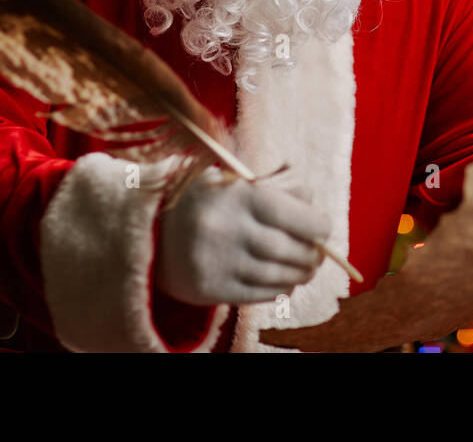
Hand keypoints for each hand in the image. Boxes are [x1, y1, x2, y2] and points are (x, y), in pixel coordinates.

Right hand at [156, 167, 329, 306]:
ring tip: (306, 268)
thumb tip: (313, 207)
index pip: (296, 216)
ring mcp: (218, 262)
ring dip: (300, 274)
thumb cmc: (208, 198)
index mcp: (238, 195)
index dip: (318, 225)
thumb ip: (278, 185)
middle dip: (312, 254)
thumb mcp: (237, 177)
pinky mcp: (211, 288)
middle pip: (290, 250)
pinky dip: (280, 288)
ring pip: (279, 275)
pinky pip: (260, 294)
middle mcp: (228, 229)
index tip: (323, 228)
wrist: (149, 230)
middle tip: (319, 254)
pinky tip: (284, 281)